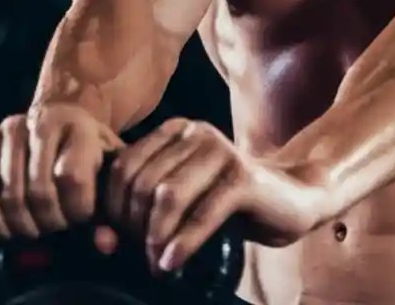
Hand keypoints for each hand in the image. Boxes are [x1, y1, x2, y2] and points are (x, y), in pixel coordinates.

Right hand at [0, 101, 123, 238]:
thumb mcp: (109, 173)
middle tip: (56, 230)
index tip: (81, 220)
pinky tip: (6, 231)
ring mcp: (10, 128)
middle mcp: (42, 121)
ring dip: (22, 224)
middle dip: (49, 222)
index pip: (71, 179)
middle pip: (39, 190)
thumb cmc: (89, 155)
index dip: (75, 210)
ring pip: (9, 193)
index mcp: (79, 126)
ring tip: (35, 232)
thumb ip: (110, 208)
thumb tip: (104, 243)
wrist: (62, 124)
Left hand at [103, 117, 328, 273]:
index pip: (122, 166)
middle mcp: (196, 133)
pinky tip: (171, 263)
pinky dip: (181, 243)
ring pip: (167, 195)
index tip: (117, 241)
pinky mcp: (243, 177)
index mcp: (175, 131)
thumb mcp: (181, 202)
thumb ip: (140, 213)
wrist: (293, 200)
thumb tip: (101, 242)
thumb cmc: (229, 204)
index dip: (111, 209)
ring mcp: (221, 151)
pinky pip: (201, 213)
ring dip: (154, 237)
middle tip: (141, 256)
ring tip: (155, 263)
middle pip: (141, 182)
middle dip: (133, 227)